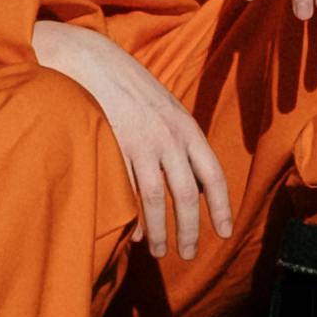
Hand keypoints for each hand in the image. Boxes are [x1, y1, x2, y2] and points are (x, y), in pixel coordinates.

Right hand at [31, 19, 235, 268]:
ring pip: (155, 199)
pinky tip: (135, 234)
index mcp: (187, 129)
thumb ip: (180, 142)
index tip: (224, 233)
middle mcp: (168, 139)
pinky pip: (126, 190)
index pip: (213, 176)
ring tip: (160, 252)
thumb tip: (191, 181)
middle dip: (189, 230)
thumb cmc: (129, 87)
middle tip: (187, 254)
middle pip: (185, 196)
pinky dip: (133, 216)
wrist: (92, 61)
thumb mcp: (166, 109)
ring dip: (160, 231)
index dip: (221, 208)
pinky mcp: (112, 148)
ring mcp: (139, 144)